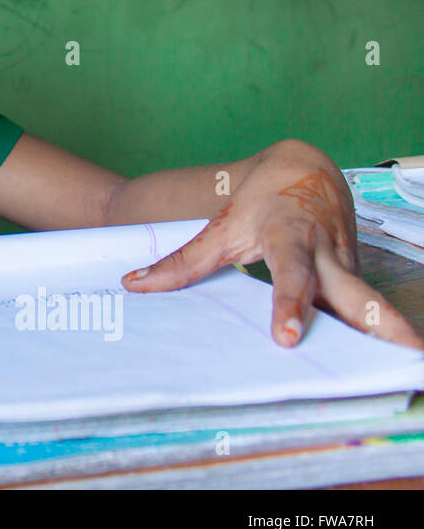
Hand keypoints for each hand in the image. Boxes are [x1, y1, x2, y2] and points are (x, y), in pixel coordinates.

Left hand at [119, 140, 423, 350]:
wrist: (304, 166)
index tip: (287, 336)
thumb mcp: (220, 228)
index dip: (289, 305)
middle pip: (354, 292)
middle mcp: (328, 253)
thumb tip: (133, 284)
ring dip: (391, 332)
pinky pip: (364, 309)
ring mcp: (350, 265)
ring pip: (370, 303)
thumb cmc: (259, 201)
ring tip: (411, 363)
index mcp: (290, 238)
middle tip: (402, 354)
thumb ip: (182, 262)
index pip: (291, 275)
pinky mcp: (358, 276)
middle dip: (377, 323)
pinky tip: (386, 360)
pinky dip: (376, 333)